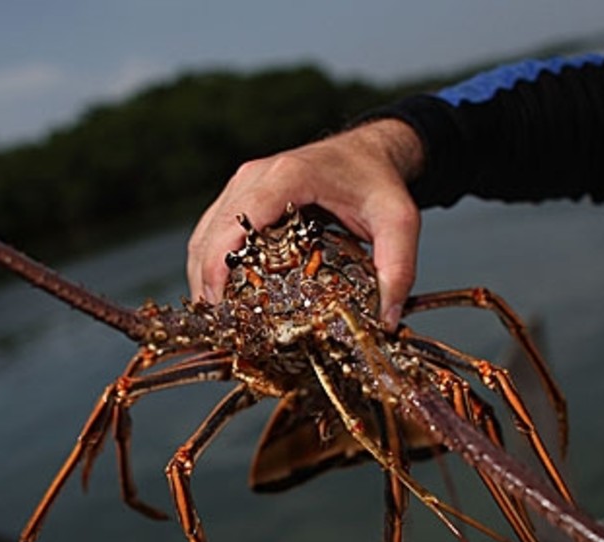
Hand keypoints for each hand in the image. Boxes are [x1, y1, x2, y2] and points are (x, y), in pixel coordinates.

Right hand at [186, 118, 424, 329]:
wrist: (369, 151)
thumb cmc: (378, 180)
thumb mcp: (399, 221)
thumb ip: (398, 267)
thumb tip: (386, 319)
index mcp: (286, 177)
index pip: (236, 222)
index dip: (218, 266)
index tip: (221, 306)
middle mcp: (255, 177)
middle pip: (211, 234)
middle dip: (208, 283)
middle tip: (221, 327)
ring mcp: (243, 185)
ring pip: (204, 235)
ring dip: (203, 277)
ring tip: (219, 320)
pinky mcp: (241, 196)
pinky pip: (212, 232)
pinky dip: (210, 264)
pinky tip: (223, 295)